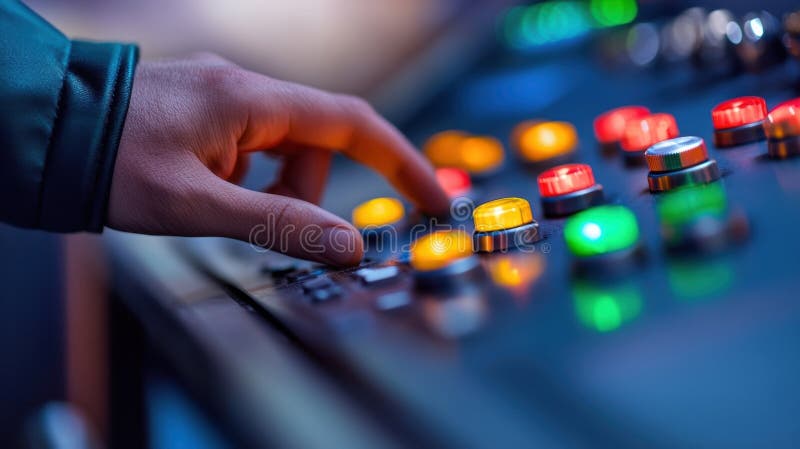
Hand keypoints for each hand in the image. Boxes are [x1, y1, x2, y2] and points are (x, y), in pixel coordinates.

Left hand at [110, 53, 448, 265]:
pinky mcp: (209, 113)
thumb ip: (279, 225)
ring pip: (284, 153)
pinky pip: (254, 150)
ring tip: (215, 205)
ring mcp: (226, 98)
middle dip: (304, 195)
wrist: (43, 132)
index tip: (432, 197)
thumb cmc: (106, 160)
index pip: (353, 125)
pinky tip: (207, 189)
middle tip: (259, 222)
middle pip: (316, 147)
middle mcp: (245, 89)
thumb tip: (346, 246)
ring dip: (269, 191)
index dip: (400, 161)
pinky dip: (247, 181)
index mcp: (251, 100)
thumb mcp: (198, 206)